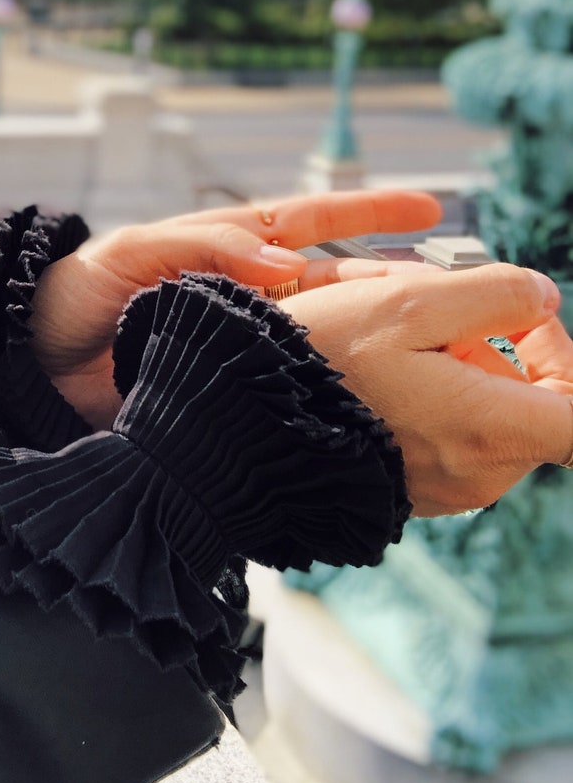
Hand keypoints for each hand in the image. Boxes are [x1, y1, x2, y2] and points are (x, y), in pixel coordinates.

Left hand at [29, 189, 440, 426]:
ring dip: (376, 340)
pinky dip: (333, 393)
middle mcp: (245, 296)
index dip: (368, 212)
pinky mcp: (229, 393)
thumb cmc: (72, 297)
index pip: (310, 222)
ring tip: (437, 345)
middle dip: (394, 284)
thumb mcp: (131, 255)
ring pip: (328, 338)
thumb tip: (284, 260)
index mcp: (224, 249)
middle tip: (457, 293)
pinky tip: (373, 404)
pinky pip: (290, 389)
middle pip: (336, 285)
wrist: (27, 369)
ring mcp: (241, 345)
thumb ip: (203, 247)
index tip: (428, 206)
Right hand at [281, 264, 572, 514]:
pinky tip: (379, 373)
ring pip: (488, 415)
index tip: (524, 323)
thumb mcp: (407, 301)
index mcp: (489, 428)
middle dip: (494, 346)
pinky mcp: (417, 490)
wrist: (242, 420)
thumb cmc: (319, 362)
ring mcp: (449, 488)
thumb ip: (493, 292)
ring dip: (457, 366)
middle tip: (432, 313)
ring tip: (392, 339)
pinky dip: (432, 397)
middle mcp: (480, 472)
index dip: (568, 359)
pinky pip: (452, 436)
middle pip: (536, 404)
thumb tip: (540, 297)